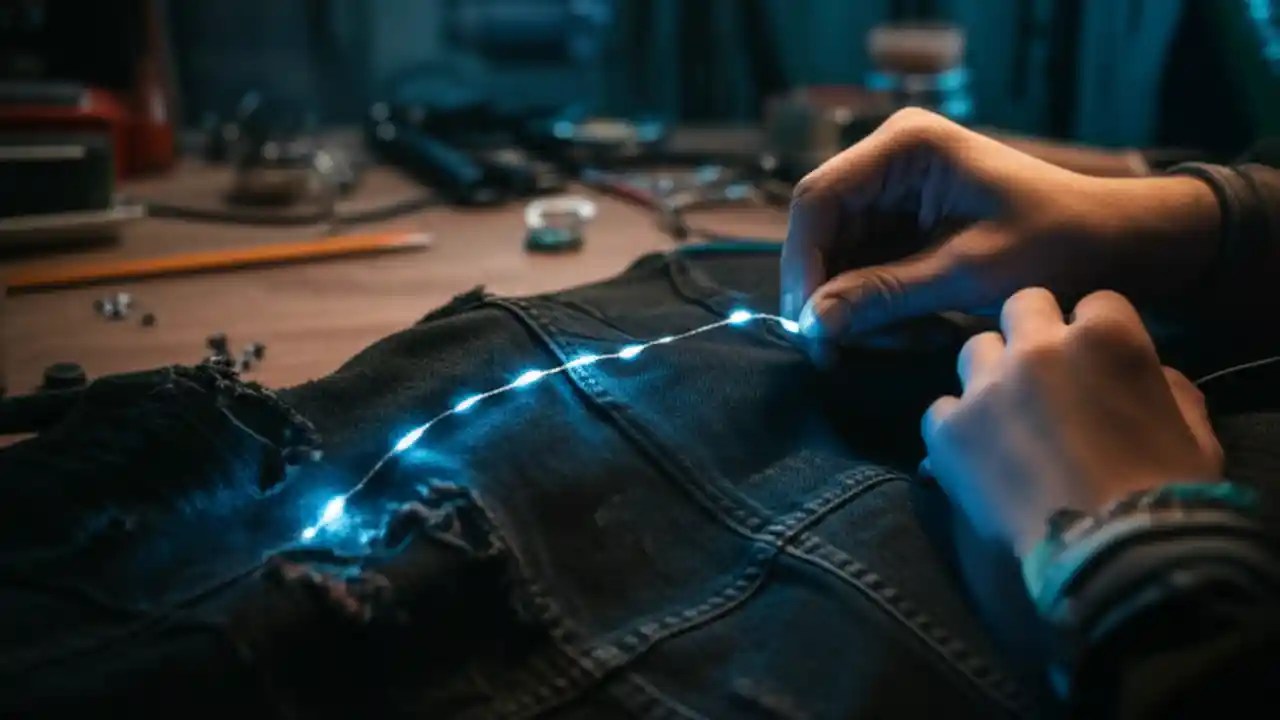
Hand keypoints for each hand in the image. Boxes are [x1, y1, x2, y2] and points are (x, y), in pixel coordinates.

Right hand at [781, 108, 1220, 346]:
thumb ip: (885, 295)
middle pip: (822, 233)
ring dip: (858, 310)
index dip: (803, 265)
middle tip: (841, 352)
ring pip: (839, 259)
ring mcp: (895, 195)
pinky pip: (866, 271)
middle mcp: (889, 163)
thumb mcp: (967, 272)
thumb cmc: (1058, 244)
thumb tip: (812, 324)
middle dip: (830, 295)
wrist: (1119, 246)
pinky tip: (916, 332)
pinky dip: (880, 310)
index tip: (810, 324)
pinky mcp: (905, 228)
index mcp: (904, 148)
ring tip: (905, 341)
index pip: (818, 201)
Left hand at [921, 288, 1223, 555]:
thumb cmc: (1167, 494)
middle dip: (1035, 329)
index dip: (1097, 332)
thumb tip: (1146, 376)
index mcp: (1106, 337)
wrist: (1110, 555)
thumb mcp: (1191, 432)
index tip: (1096, 360)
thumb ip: (1165, 387)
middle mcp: (1038, 347)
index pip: (1095, 302)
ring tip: (1006, 411)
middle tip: (1044, 371)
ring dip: (992, 372)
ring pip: (976, 349)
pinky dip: (957, 424)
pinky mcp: (948, 429)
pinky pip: (941, 408)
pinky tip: (976, 450)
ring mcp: (986, 386)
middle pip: (1022, 305)